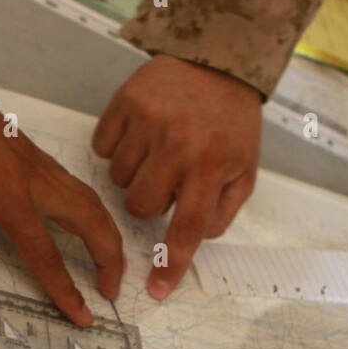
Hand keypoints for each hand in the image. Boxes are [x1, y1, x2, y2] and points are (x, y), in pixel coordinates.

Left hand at [0, 0, 123, 325]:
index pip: (46, 254)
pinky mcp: (30, 151)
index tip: (83, 316)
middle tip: (113, 290)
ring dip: (105, 232)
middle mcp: (33, 177)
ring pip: (89, 198)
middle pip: (91, 220)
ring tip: (109, 261)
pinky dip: (91, 208)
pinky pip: (74, 183)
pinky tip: (82, 220)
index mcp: (8, 195)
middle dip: (109, 257)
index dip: (66, 290)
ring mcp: (36, 161)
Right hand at [94, 55, 261, 298]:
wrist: (217, 58)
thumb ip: (221, 209)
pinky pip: (103, 147)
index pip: (186, 228)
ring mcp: (148, 121)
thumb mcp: (244, 167)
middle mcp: (177, 145)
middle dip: (150, 202)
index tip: (156, 289)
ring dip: (134, 174)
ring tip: (156, 150)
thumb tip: (191, 240)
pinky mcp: (125, 102)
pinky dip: (116, 147)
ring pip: (117, 180)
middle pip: (139, 207)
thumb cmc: (230, 119)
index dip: (169, 264)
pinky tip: (138, 134)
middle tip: (168, 179)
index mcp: (209, 166)